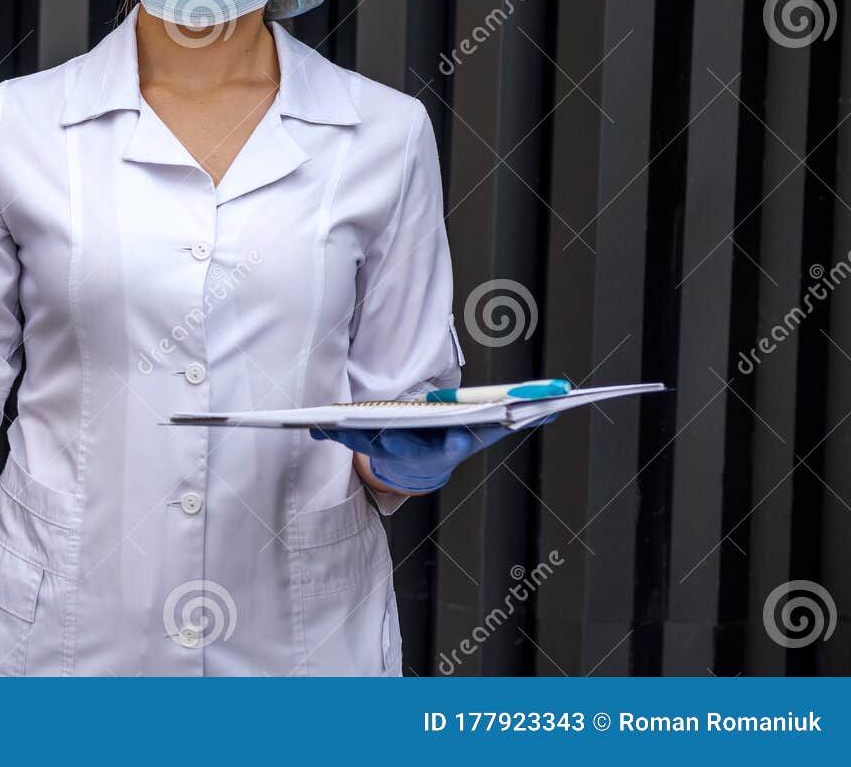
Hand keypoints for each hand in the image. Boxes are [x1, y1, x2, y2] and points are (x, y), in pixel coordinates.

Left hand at [309, 416, 556, 492]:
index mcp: (450, 447)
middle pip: (406, 447)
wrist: (419, 466)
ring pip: (369, 444)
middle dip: (394, 441)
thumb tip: (556, 405)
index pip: (458, 444)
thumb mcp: (485, 431)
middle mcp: (419, 453)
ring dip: (351, 436)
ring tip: (331, 423)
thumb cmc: (453, 439)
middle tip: (386, 434)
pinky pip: (346, 439)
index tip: (459, 436)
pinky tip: (313, 426)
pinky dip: (329, 433)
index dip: (458, 440)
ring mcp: (390, 452)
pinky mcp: (365, 446)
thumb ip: (517, 418)